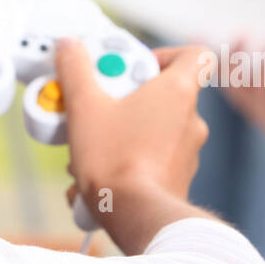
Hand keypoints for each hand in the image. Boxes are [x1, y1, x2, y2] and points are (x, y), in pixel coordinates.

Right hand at [56, 41, 210, 226]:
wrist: (136, 218)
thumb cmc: (115, 160)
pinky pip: (151, 157)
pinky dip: (126, 158)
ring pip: (153, 127)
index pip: (195, 55)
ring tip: (87, 145)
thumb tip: (69, 45)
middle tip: (96, 105)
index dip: (165, 53)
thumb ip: (75, 69)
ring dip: (121, 130)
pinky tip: (95, 174)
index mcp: (179, 92)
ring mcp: (187, 152)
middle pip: (162, 92)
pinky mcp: (177, 179)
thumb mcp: (84, 106)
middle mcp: (191, 120)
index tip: (133, 66)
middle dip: (125, 96)